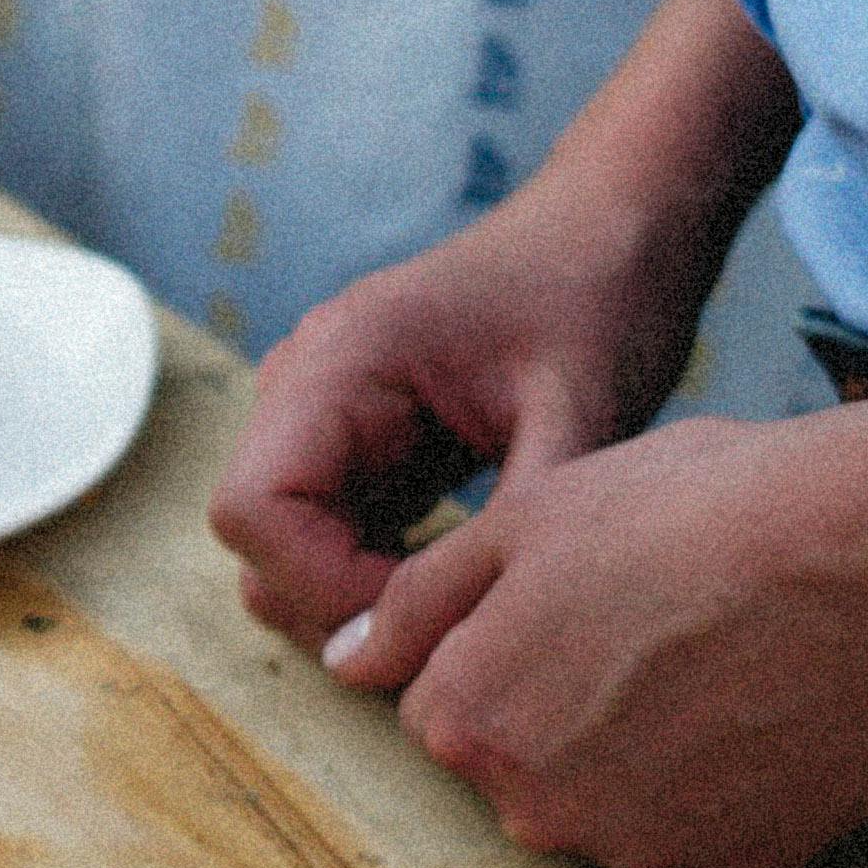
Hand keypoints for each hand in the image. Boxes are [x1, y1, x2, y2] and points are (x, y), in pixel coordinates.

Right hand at [209, 177, 717, 651]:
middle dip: (338, 606)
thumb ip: (518, 518)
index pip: (252, 510)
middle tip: (455, 629)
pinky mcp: (354, 446)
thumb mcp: (580, 413)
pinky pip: (329, 537)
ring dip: (358, 598)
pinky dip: (379, 578)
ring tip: (464, 610)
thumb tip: (466, 637)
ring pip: (286, 551)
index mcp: (338, 363)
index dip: (321, 586)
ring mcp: (322, 419)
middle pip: (257, 542)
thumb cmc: (598, 295)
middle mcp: (304, 390)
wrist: (615, 230)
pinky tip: (460, 583)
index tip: (426, 613)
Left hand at [314, 412, 867, 867]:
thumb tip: (343, 663)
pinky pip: (703, 818)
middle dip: (561, 699)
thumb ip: (413, 607)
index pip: (444, 702)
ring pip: (610, 794)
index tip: (571, 593)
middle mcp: (541, 811)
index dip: (502, 638)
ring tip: (712, 651)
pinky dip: (723, 771)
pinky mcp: (743, 862)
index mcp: (469, 724)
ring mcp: (648, 846)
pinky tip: (764, 696)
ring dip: (641, 740)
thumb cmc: (692, 513)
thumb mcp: (521, 523)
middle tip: (648, 617)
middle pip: (521, 759)